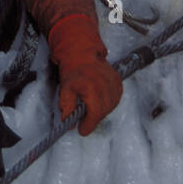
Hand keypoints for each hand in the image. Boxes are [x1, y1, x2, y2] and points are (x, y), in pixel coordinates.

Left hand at [48, 14, 122, 136]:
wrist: (81, 53)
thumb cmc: (73, 70)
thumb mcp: (65, 89)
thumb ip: (67, 107)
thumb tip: (69, 123)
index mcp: (92, 88)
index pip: (95, 113)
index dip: (89, 125)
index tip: (82, 130)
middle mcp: (105, 85)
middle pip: (103, 111)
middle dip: (93, 119)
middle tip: (84, 120)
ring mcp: (113, 82)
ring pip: (111, 106)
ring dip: (102, 111)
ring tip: (91, 109)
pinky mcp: (118, 80)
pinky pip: (116, 98)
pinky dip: (110, 102)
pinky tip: (101, 101)